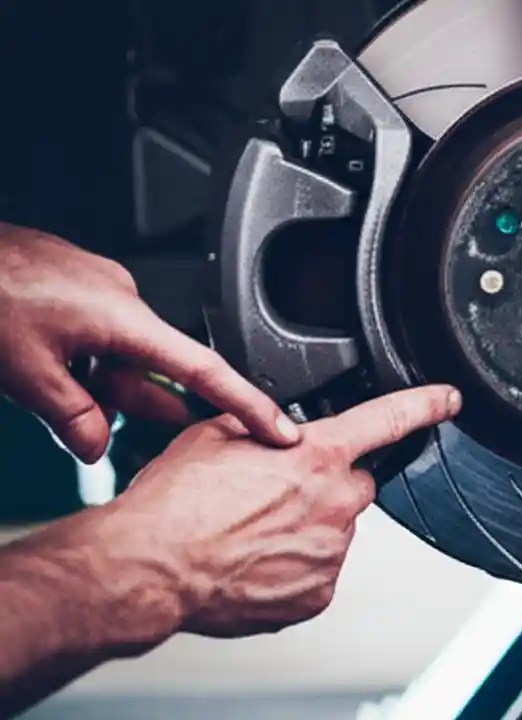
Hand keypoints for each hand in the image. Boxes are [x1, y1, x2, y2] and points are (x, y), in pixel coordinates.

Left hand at [0, 222, 298, 460]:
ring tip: (58, 402)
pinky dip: (80, 366)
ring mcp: (96, 289)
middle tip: (133, 435)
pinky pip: (93, 336)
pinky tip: (45, 378)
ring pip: (116, 354)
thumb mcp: (23, 373)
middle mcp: (120, 297)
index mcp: (125, 317)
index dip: (246, 404)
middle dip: (138, 405)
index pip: (202, 370)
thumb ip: (71, 418)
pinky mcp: (71, 286)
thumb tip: (97, 446)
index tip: (279, 429)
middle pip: (152, 368)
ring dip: (96, 387)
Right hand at [108, 384, 461, 637]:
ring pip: (333, 530)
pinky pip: (317, 570)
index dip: (425, 405)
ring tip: (248, 533)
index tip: (448, 400)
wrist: (149, 567)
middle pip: (353, 483)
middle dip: (325, 485)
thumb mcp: (215, 434)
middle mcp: (335, 502)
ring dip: (304, 528)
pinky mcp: (317, 592)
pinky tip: (253, 561)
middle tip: (272, 497)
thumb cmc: (175, 503)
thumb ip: (264, 424)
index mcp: (317, 454)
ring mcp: (330, 550)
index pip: (388, 420)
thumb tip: (276, 426)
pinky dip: (292, 567)